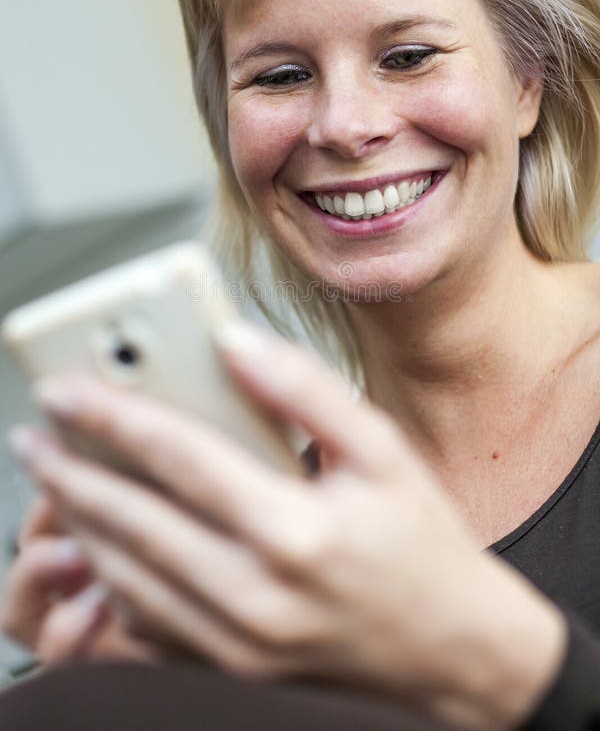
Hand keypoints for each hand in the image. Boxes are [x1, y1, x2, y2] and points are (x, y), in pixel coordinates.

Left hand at [10, 321, 565, 728]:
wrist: (452, 650)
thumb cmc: (421, 542)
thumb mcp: (382, 449)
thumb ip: (306, 389)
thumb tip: (236, 342)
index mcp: (294, 531)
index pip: (178, 458)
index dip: (113, 416)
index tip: (65, 389)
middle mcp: (255, 595)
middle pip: (132, 522)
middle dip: (71, 472)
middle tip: (33, 436)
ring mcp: (237, 642)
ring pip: (124, 575)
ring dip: (79, 522)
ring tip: (55, 479)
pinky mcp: (230, 667)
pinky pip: (142, 622)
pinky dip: (106, 576)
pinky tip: (98, 540)